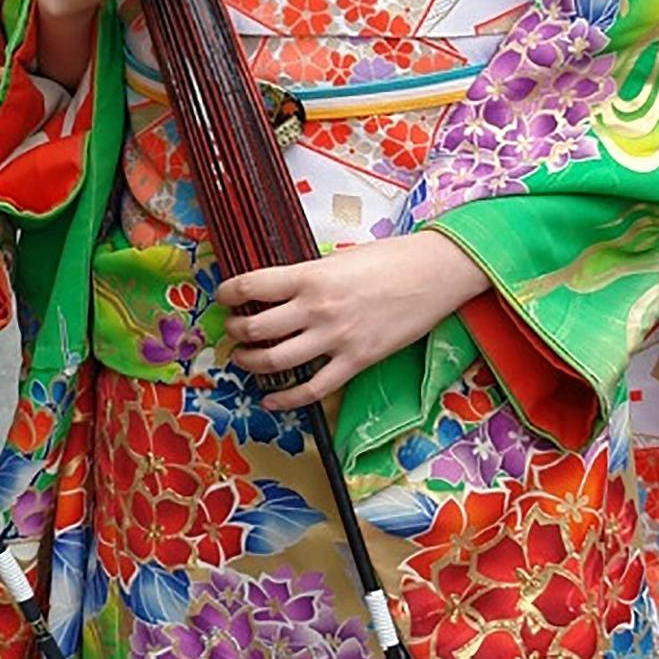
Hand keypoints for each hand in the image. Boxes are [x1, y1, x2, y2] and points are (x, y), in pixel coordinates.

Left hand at [218, 230, 490, 409]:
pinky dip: (285, 399)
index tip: (223, 297)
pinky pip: (312, 389)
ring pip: (276, 361)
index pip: (251, 286)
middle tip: (234, 331)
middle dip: (236, 332)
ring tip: (244, 360)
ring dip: (251, 363)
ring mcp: (336, 338)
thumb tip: (278, 291)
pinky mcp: (356, 361)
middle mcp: (317, 308)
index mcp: (310, 275)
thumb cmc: (390, 259)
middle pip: (256, 328)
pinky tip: (271, 400)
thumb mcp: (340, 258)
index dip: (228, 293)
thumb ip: (308, 276)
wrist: (435, 274)